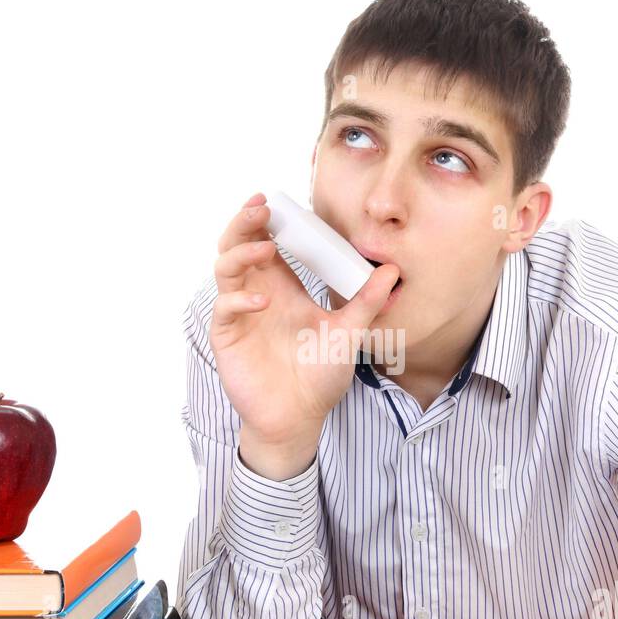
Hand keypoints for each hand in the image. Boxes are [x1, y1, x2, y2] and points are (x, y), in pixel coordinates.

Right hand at [210, 192, 400, 446]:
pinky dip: (240, 299)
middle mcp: (257, 293)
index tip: (275, 201)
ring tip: (264, 248)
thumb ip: (367, 302)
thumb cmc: (320, 376)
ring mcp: (240, 313)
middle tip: (261, 208)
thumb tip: (392, 270)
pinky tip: (263, 301)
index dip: (266, 220)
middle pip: (238, 245)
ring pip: (225, 268)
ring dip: (241, 252)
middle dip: (245, 222)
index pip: (267, 241)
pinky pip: (225, 307)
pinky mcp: (229, 337)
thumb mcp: (349, 333)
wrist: (300, 417)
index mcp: (283, 287)